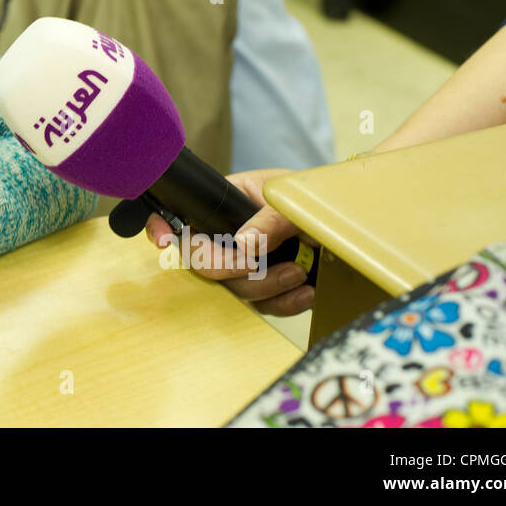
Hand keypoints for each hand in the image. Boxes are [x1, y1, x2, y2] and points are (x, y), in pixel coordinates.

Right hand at [143, 168, 318, 316]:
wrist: (344, 222)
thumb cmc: (312, 198)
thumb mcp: (291, 200)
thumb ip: (269, 219)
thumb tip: (243, 245)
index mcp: (222, 204)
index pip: (179, 215)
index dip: (161, 228)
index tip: (162, 242)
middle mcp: (225, 235)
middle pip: (202, 263)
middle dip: (230, 269)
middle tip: (261, 265)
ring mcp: (243, 263)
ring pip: (233, 289)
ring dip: (265, 287)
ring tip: (299, 273)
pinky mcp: (263, 287)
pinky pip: (261, 306)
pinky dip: (284, 304)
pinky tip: (306, 292)